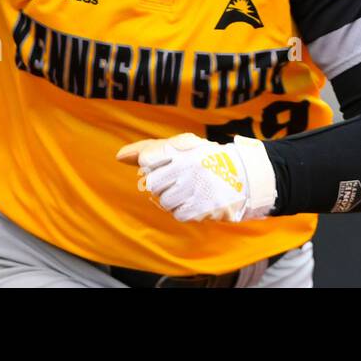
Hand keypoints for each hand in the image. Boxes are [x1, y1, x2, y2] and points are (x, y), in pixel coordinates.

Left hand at [116, 132, 277, 221]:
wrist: (242, 176)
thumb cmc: (203, 159)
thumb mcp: (179, 146)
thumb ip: (147, 149)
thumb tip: (118, 156)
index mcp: (182, 148)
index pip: (147, 160)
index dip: (152, 164)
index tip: (166, 163)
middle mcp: (188, 167)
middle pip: (151, 184)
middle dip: (161, 183)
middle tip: (178, 178)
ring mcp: (196, 188)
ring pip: (163, 200)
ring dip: (172, 197)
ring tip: (188, 189)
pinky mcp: (203, 207)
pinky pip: (177, 214)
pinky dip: (183, 209)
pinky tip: (194, 199)